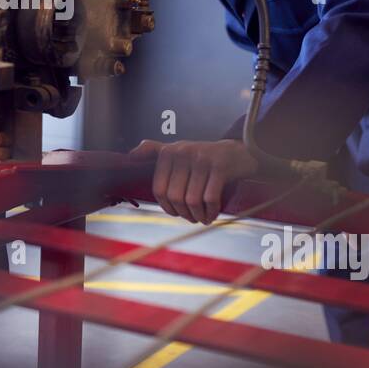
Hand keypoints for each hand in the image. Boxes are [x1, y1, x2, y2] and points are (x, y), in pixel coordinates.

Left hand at [127, 138, 257, 223]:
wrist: (239, 151)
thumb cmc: (204, 156)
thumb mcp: (178, 149)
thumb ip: (153, 150)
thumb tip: (129, 155)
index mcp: (169, 152)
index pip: (159, 189)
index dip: (167, 207)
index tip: (177, 213)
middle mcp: (183, 152)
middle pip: (175, 197)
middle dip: (184, 214)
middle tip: (192, 218)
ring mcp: (202, 159)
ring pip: (192, 200)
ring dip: (198, 216)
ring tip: (202, 218)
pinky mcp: (220, 167)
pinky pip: (210, 198)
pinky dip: (211, 212)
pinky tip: (212, 215)